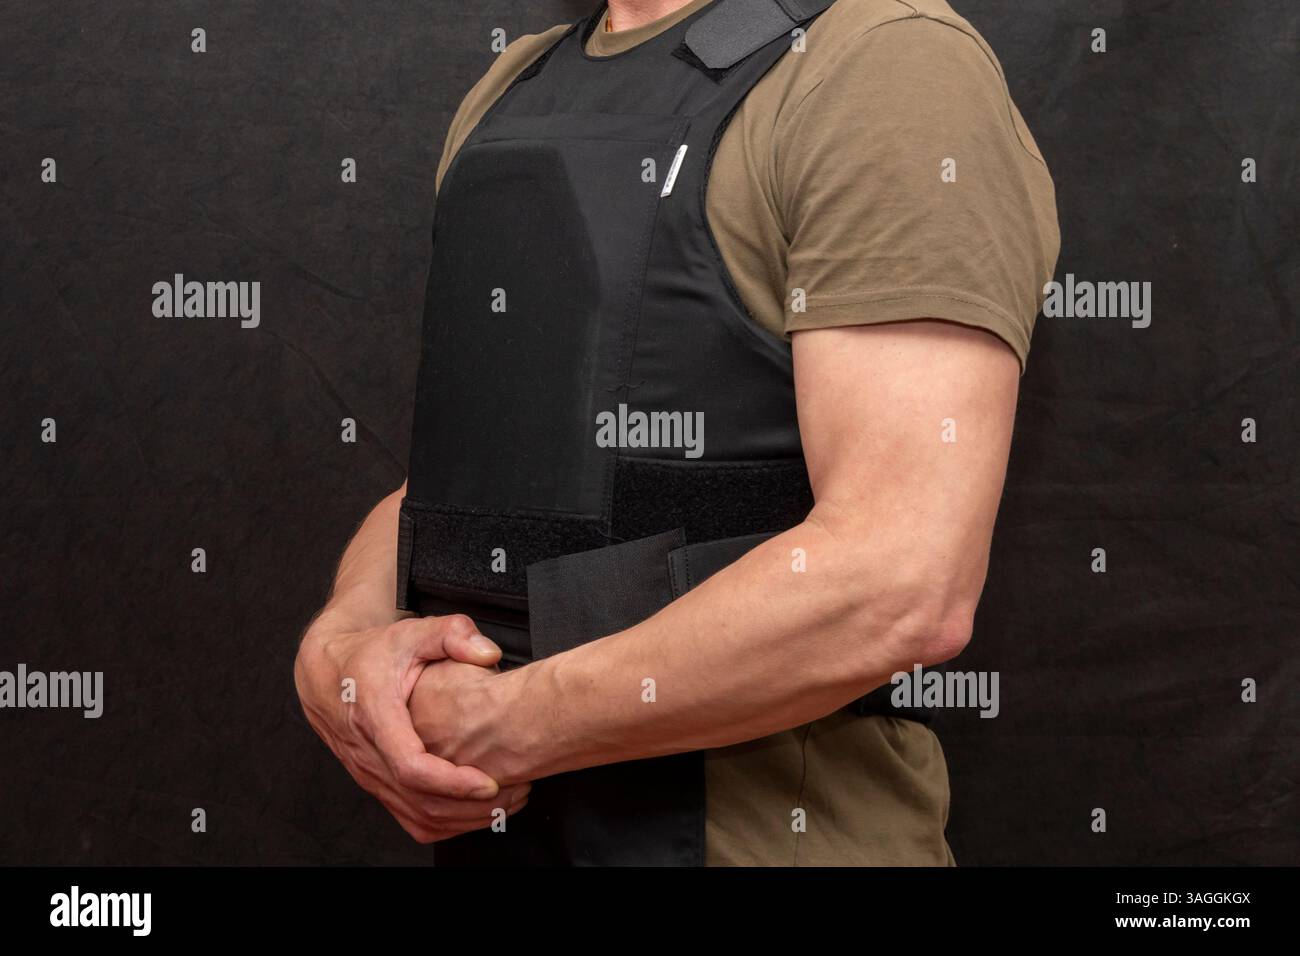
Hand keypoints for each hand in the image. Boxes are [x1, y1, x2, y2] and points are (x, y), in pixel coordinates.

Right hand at [294, 612, 529, 842]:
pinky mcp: (376, 786)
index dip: (452, 782)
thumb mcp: (411, 631)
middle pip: (421, 801)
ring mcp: (370, 776)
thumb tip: (488, 652)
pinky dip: (446, 824)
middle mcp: (368, 754)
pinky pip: (410, 819)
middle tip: (514, 794)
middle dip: (471, 806)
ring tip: (505, 804)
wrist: (326, 674)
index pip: (411, 766)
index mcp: (376, 716)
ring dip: (464, 819)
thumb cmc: (370, 655)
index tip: (489, 782)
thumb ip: (452, 634)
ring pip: (417, 817)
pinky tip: (475, 811)